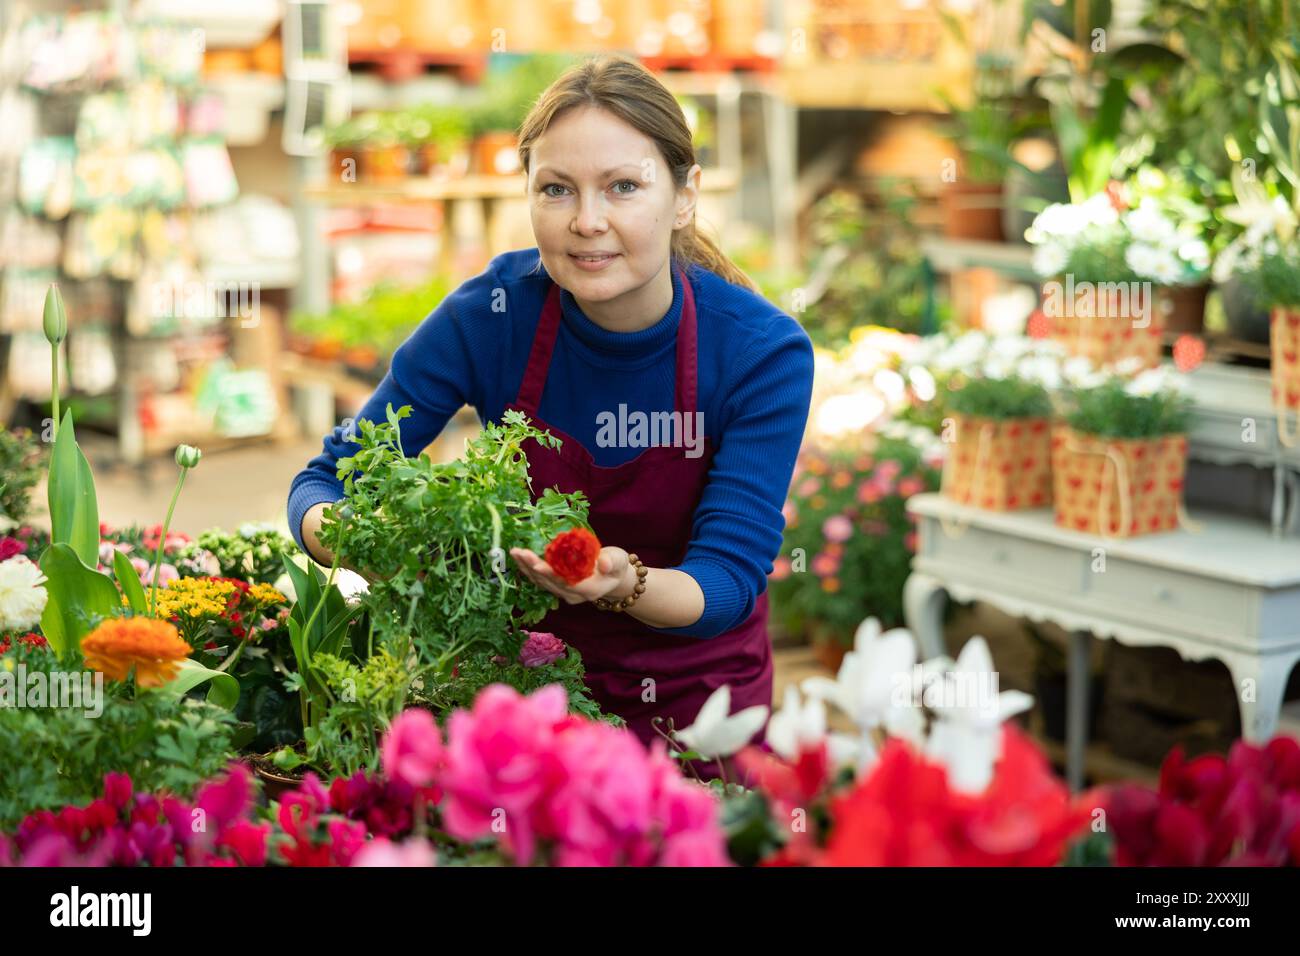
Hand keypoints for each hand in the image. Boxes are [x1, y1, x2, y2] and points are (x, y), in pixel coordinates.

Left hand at [509, 545, 632, 605]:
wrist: (613, 577)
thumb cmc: (616, 566)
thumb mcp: (619, 560)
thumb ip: (612, 562)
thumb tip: (603, 563)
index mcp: (589, 589)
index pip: (566, 582)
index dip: (551, 574)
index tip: (537, 564)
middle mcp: (573, 595)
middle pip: (549, 582)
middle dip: (532, 567)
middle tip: (519, 552)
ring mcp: (564, 593)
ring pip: (541, 582)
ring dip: (526, 568)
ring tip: (515, 552)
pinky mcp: (557, 588)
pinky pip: (540, 580)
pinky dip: (528, 570)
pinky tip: (519, 559)